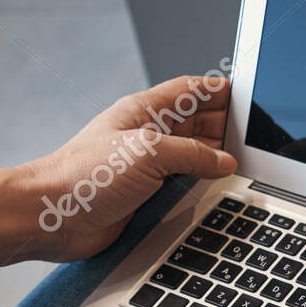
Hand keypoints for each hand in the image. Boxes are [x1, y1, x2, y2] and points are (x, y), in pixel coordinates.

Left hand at [0, 73, 236, 283]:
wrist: (52, 216)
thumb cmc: (83, 176)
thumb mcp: (147, 153)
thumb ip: (191, 154)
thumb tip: (224, 160)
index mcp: (143, 112)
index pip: (189, 91)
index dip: (216, 90)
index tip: (244, 94)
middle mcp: (145, 137)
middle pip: (195, 124)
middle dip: (224, 127)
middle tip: (253, 136)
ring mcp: (144, 167)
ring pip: (190, 157)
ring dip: (213, 160)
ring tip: (242, 164)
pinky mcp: (143, 197)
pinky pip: (180, 186)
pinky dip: (200, 187)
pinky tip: (214, 192)